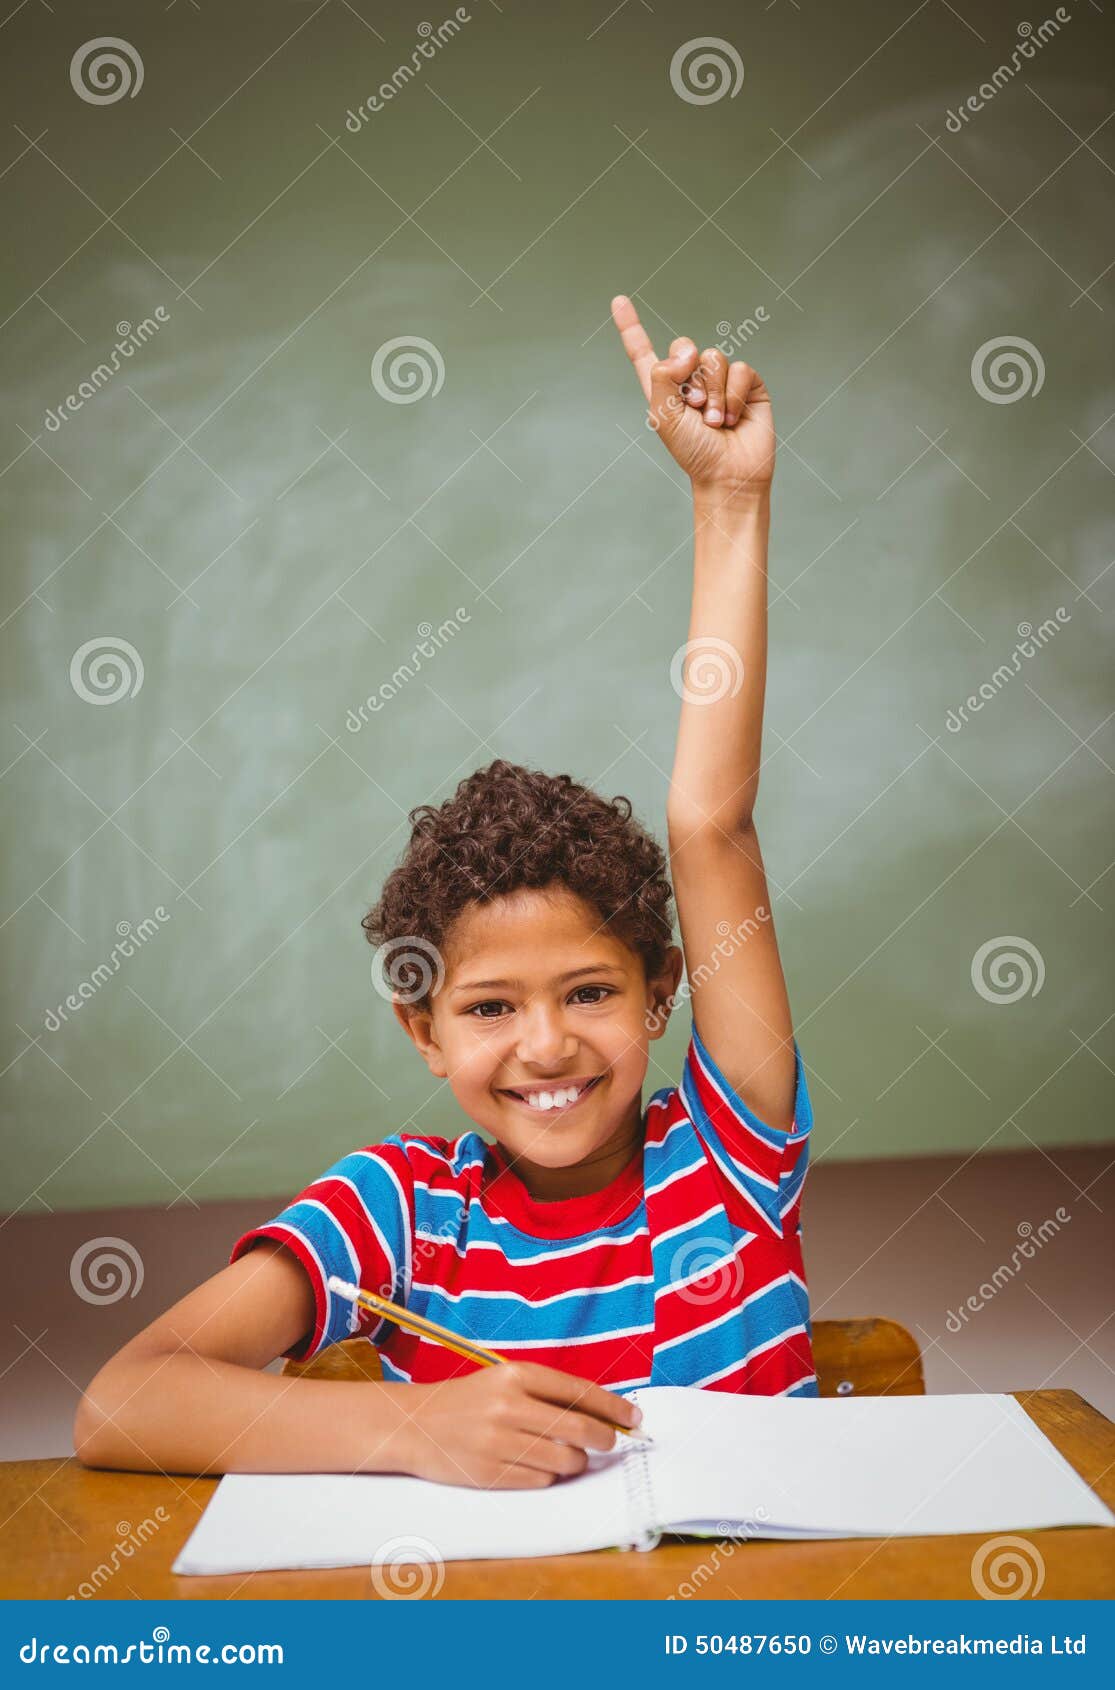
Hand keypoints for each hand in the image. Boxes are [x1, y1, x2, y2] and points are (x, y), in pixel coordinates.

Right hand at [394, 1360, 642, 1488]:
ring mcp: (499, 1442)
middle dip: (604, 1438)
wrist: (416, 1425)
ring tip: (568, 1456)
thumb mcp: (505, 1381)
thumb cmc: (469, 1401)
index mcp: (516, 1375)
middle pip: (579, 1429)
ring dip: (576, 1462)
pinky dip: (549, 1477)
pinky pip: (542, 1481)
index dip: (613, 1407)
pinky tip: (538, 1467)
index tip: (634, 1417)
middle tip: (610, 1442)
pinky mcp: (491, 1473)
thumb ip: (548, 1394)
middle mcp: (509, 1406)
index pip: (579, 1391)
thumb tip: (602, 1414)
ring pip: (565, 1460)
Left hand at [611, 295, 774, 496]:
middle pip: (685, 347)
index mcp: (664, 388)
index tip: (619, 300)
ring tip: (715, 421)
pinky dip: (734, 395)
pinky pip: (740, 368)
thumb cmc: (694, 453)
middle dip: (689, 375)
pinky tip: (733, 419)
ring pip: (714, 358)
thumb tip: (687, 351)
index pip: (643, 351)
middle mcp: (691, 380)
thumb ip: (664, 376)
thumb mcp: (664, 416)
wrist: (728, 474)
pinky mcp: (748, 385)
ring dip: (713, 393)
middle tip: (694, 407)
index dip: (631, 327)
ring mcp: (721, 381)